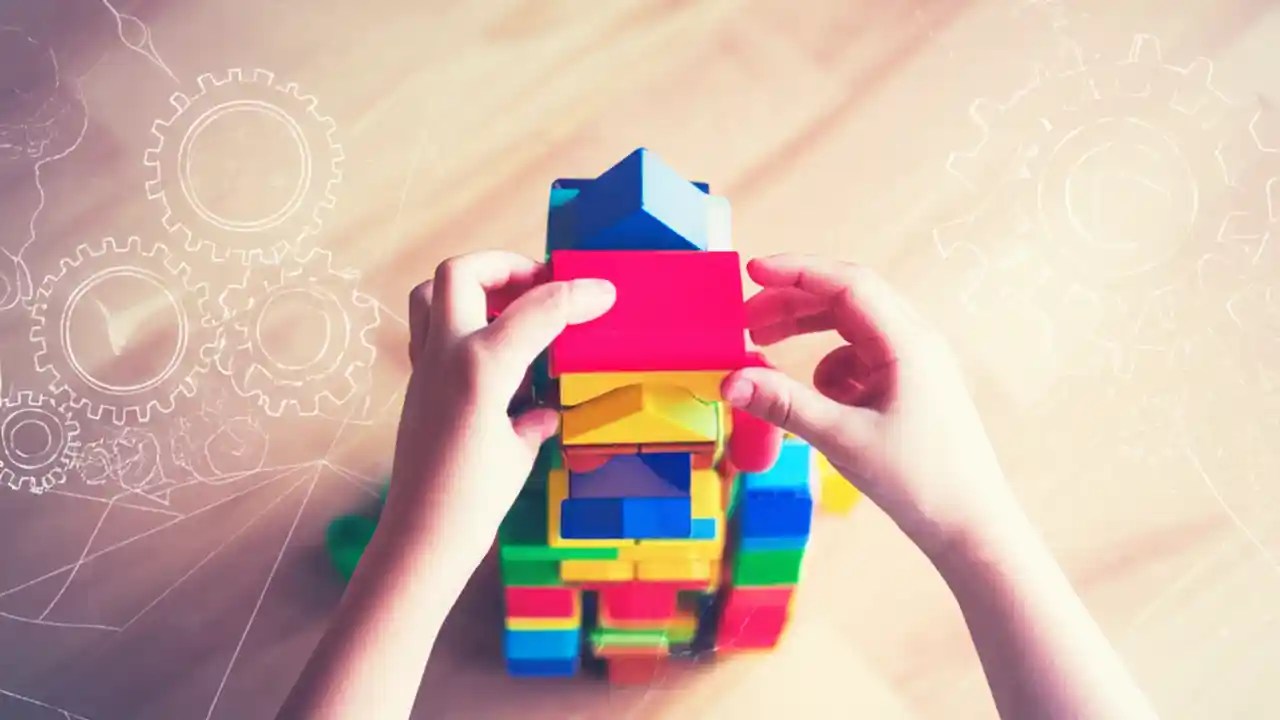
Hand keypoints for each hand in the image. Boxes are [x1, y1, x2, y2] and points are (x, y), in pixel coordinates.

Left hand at [378, 251, 614, 584]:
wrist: (421, 538)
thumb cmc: (474, 504)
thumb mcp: (519, 453)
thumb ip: (533, 416)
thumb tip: (545, 408)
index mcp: (481, 368)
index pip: (537, 309)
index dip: (576, 294)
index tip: (604, 293)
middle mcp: (445, 357)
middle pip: (463, 273)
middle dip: (506, 266)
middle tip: (542, 287)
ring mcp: (424, 369)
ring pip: (432, 294)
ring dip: (476, 288)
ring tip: (517, 313)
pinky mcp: (416, 387)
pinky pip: (433, 332)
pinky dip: (466, 328)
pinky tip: (501, 361)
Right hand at [721, 255, 1012, 557]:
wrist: (972, 528)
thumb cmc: (920, 482)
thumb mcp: (844, 439)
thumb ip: (785, 405)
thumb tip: (730, 381)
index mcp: (907, 342)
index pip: (847, 282)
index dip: (796, 271)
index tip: (751, 271)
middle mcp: (914, 343)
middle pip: (845, 300)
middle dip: (791, 304)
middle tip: (743, 320)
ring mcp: (913, 365)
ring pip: (849, 330)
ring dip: (806, 333)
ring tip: (762, 347)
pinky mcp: (908, 388)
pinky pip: (858, 361)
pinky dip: (828, 371)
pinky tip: (819, 403)